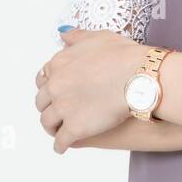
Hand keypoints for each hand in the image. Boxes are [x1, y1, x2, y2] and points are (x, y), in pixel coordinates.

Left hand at [35, 28, 145, 154]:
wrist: (139, 77)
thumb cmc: (124, 56)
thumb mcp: (98, 37)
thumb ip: (77, 37)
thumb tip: (63, 34)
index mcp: (59, 64)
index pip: (43, 78)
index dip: (50, 86)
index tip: (56, 91)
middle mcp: (56, 86)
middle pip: (42, 101)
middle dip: (48, 106)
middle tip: (57, 111)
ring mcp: (64, 108)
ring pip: (48, 122)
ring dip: (51, 127)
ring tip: (58, 131)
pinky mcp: (75, 128)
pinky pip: (61, 141)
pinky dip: (60, 145)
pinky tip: (63, 147)